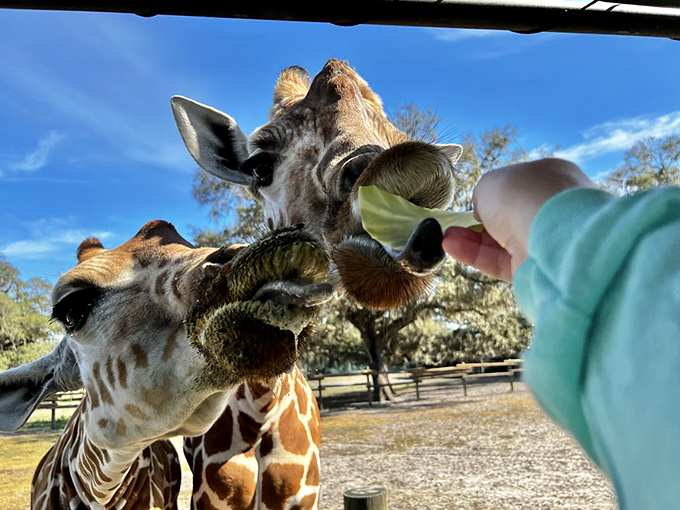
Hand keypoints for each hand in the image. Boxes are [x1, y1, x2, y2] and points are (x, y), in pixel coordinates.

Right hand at [443, 158, 594, 280]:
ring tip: (447, 236)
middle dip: (481, 220)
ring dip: (471, 238)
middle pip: (509, 216)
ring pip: (501, 241)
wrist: (553, 237)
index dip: (496, 194)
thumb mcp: (492, 182)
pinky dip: (474, 254)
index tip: (477, 201)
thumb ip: (483, 194)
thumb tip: (482, 212)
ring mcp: (545, 242)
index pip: (520, 186)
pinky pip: (499, 261)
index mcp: (553, 178)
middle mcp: (553, 210)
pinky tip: (451, 246)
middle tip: (457, 223)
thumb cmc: (524, 196)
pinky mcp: (534, 269)